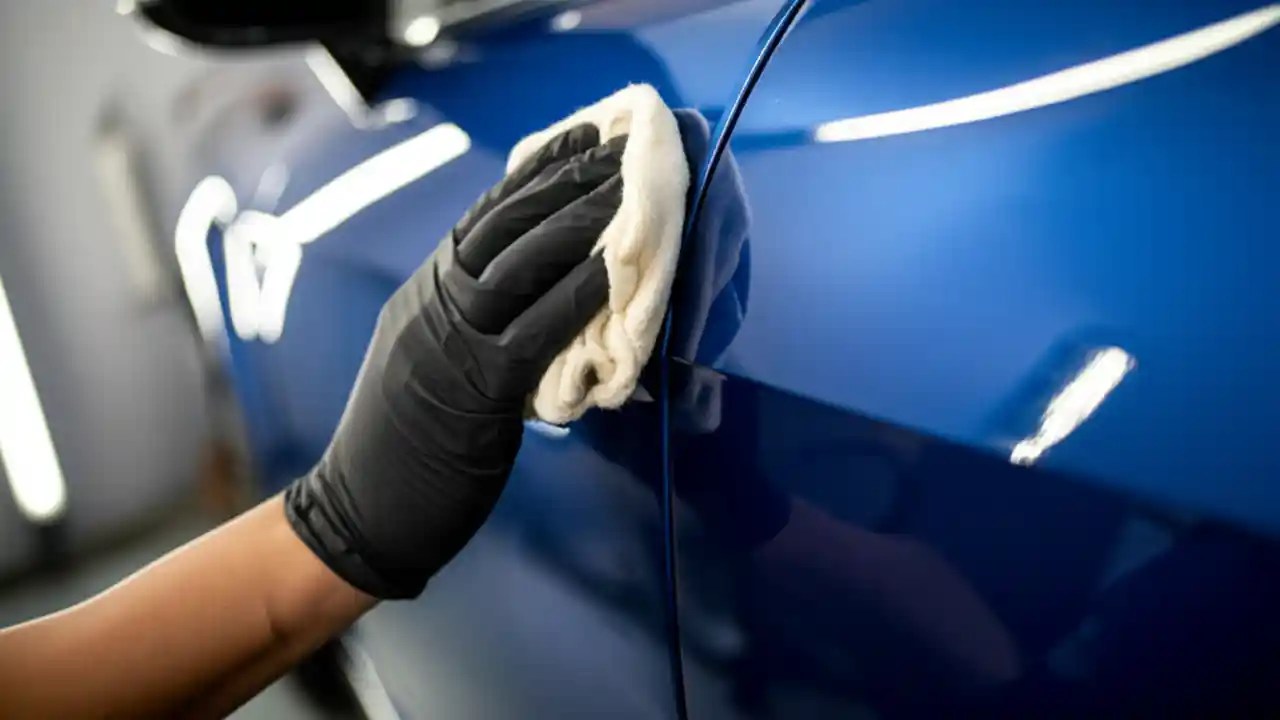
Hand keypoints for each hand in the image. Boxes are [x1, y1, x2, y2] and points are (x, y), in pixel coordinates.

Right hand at [286, 125, 624, 598]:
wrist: (357, 515)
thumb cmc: (404, 447)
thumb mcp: (432, 361)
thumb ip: (476, 322)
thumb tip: (539, 292)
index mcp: (426, 294)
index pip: (486, 216)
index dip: (539, 172)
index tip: (584, 138)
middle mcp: (433, 305)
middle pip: (503, 226)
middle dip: (565, 181)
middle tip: (619, 148)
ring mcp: (447, 344)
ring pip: (515, 266)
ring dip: (576, 224)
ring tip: (625, 192)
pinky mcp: (470, 393)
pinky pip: (530, 333)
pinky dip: (573, 299)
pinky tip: (611, 273)